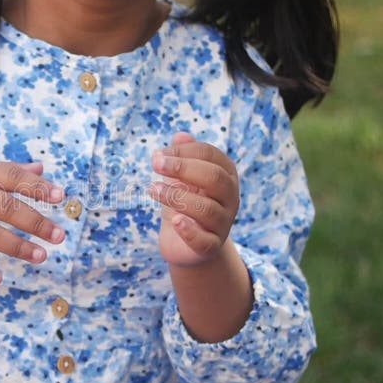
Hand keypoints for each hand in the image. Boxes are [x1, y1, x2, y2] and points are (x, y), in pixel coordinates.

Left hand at [149, 132, 239, 266]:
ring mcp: (223, 223)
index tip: (158, 154)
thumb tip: (180, 135)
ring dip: (177, 196)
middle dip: (183, 168)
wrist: (185, 245)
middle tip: (155, 164)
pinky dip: (190, 231)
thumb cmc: (184, 203)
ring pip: (207, 209)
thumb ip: (184, 157)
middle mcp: (230, 198)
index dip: (185, 152)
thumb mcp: (182, 178)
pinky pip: (205, 240)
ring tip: (152, 189)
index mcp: (225, 175)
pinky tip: (174, 221)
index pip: (211, 155)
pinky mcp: (211, 247)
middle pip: (215, 178)